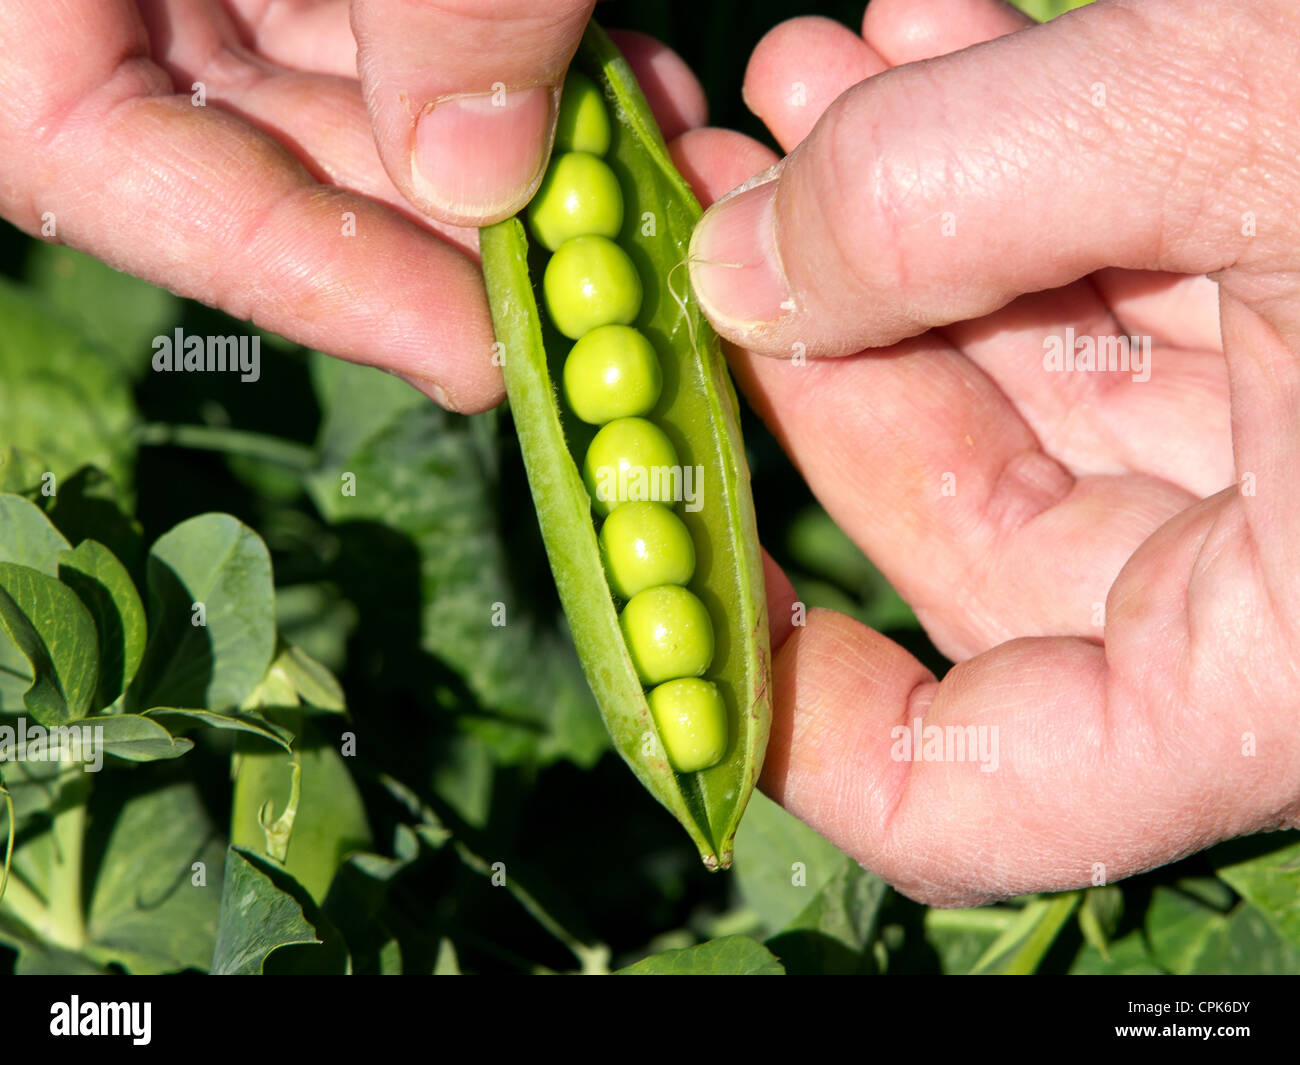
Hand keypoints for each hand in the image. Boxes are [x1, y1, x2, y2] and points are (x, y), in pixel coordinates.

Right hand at [0, 1, 703, 412]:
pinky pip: (392, 16)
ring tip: (644, 178)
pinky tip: (620, 87)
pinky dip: (506, 60)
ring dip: (510, 149)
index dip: (303, 277)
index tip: (484, 353)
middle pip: (260, 151)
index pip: (97, 166)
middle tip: (602, 285)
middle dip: (452, 225)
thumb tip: (482, 173)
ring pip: (348, 89)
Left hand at [675, 0, 1299, 904]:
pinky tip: (908, 51)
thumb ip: (953, 196)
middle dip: (813, 351)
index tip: (665, 566)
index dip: (793, 712)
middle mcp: (1291, 584)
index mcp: (1288, 659)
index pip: (972, 790)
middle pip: (955, 530)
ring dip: (886, 233)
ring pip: (1025, 387)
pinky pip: (1114, 284)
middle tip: (705, 198)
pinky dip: (1001, 175)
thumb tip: (741, 263)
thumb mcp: (1252, 115)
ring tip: (793, 85)